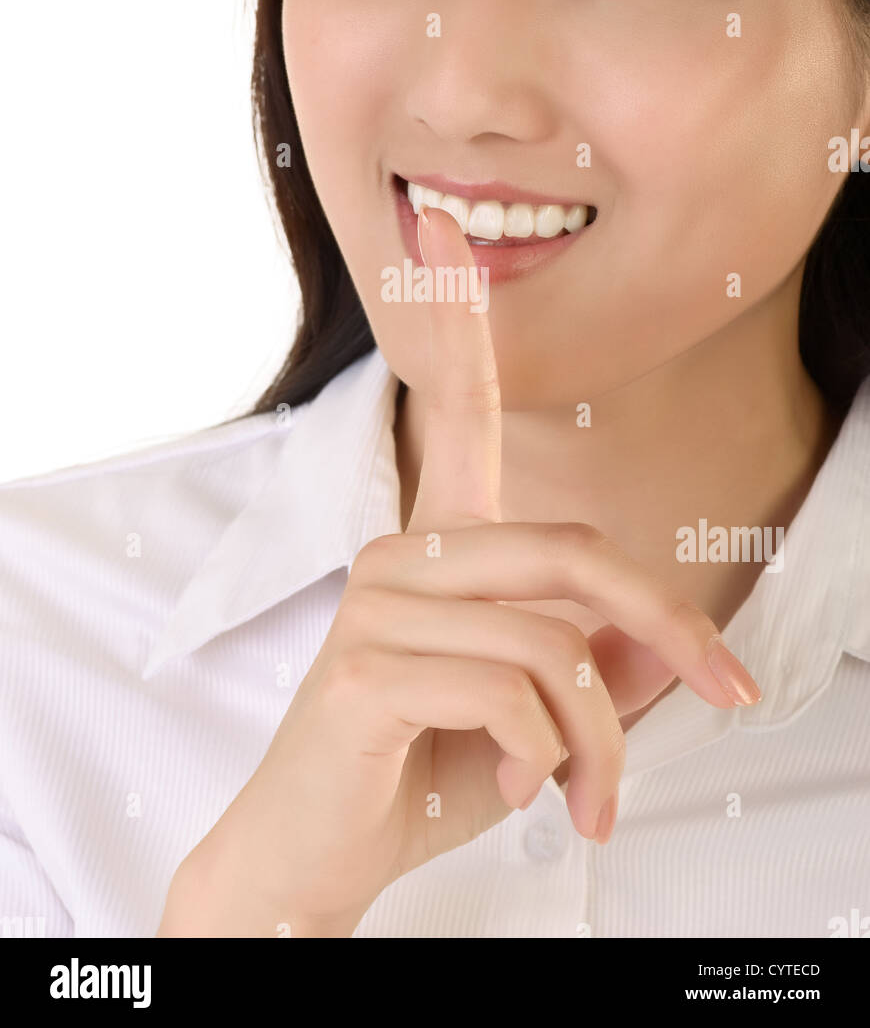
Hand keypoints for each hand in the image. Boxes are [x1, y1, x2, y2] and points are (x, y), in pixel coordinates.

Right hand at [162, 204, 759, 936]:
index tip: (439, 229)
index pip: (459, 412)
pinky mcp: (364, 661)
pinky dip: (549, 760)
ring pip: (558, 641)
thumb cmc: (417, 776)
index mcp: (441, 548)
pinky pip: (516, 692)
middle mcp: (404, 551)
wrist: (315, 862)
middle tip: (731, 694)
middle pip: (576, 551)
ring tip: (585, 799)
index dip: (455, 317)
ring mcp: (376, 599)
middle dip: (673, 629)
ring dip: (602, 740)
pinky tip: (517, 787)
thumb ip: (601, 668)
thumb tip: (668, 648)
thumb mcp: (539, 722)